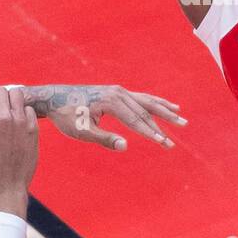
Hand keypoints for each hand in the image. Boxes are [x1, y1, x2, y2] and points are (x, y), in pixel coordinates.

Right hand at [0, 88, 38, 195]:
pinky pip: (29, 108)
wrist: (6, 183)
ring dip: (10, 100)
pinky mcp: (33, 128)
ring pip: (17, 94)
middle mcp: (5, 117)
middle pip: (1, 91)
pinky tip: (17, 123)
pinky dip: (22, 112)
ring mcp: (21, 122)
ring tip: (6, 112)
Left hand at [30, 84, 185, 150]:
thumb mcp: (82, 131)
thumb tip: (125, 146)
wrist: (54, 98)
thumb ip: (104, 138)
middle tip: (182, 128)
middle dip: (164, 122)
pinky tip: (165, 106)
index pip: (136, 120)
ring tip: (181, 117)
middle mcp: (118, 93)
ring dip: (164, 110)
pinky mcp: (116, 92)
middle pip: (146, 109)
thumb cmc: (66, 116)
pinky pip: (140, 98)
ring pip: (146, 101)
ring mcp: (118, 91)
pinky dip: (154, 103)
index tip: (165, 143)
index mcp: (111, 102)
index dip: (152, 133)